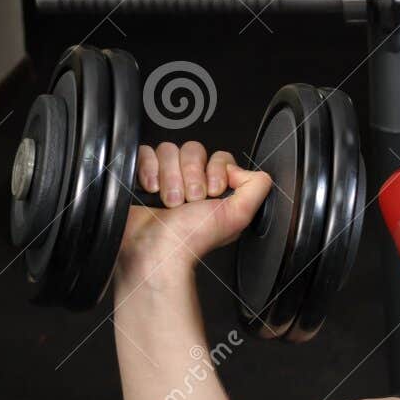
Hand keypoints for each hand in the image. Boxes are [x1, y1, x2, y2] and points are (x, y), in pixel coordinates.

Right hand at [118, 141, 273, 275]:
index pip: (220, 157)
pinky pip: (146, 153)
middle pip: (194, 150)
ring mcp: (166, 178)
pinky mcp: (143, 176)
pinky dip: (149, 171)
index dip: (216, 170)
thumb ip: (256, 187)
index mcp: (216, 191)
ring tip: (172, 202)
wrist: (157, 250)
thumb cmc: (192, 239)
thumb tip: (246, 169)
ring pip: (169, 150)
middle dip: (192, 175)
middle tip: (191, 200)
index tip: (213, 192)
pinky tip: (152, 190)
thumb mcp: (239, 214)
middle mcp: (192, 182)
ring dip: (171, 178)